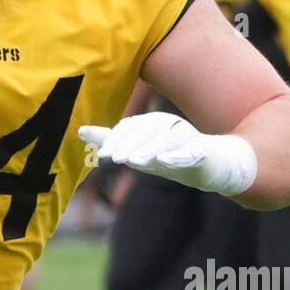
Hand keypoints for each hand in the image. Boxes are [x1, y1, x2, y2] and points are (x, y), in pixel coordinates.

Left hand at [78, 111, 256, 196]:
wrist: (210, 166)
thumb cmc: (167, 155)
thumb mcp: (136, 150)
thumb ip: (111, 140)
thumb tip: (80, 131)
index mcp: (152, 123)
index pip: (131, 128)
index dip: (116, 140)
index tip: (103, 156)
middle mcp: (169, 125)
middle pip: (147, 131)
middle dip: (130, 145)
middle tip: (115, 159)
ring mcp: (187, 136)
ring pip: (167, 140)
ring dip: (150, 149)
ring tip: (135, 161)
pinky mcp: (203, 150)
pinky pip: (191, 150)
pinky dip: (178, 154)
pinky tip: (166, 160)